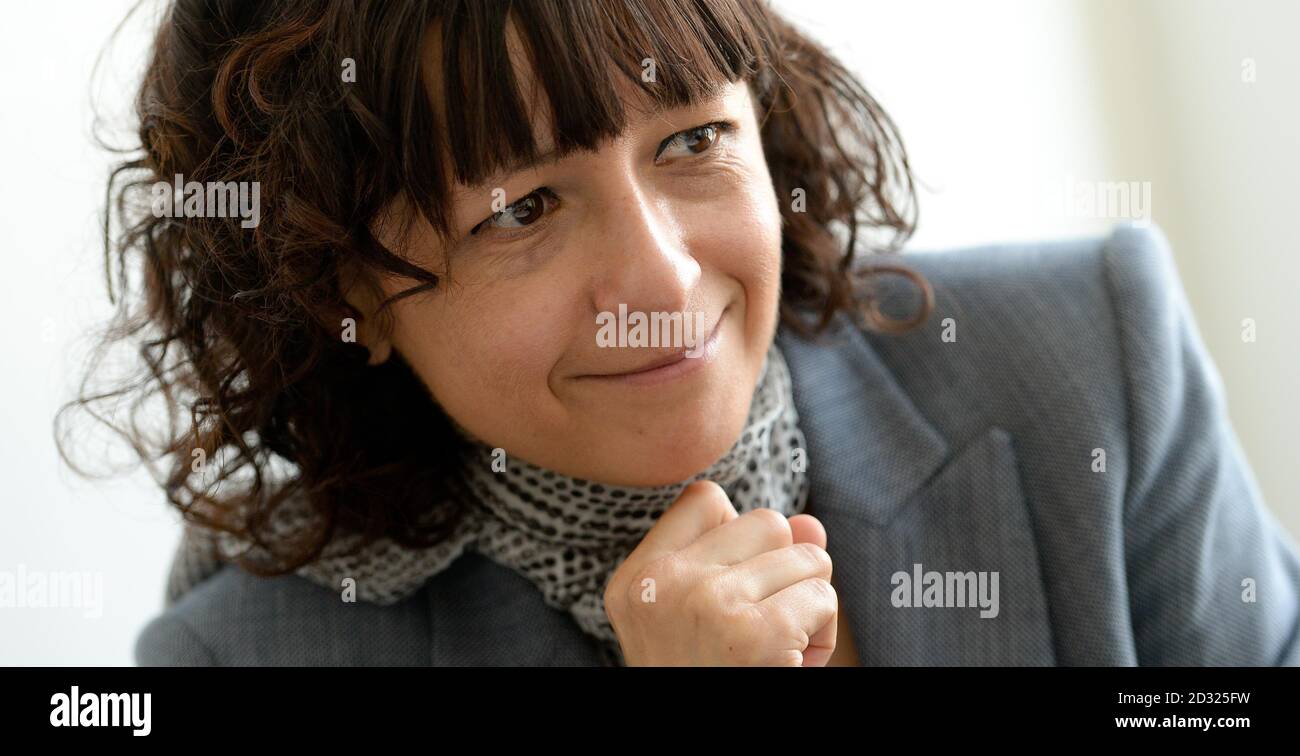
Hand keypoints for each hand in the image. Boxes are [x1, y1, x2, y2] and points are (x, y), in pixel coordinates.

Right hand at [603, 480, 836, 665]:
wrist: (689, 748)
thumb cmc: (708, 677)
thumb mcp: (709, 620)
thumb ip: (750, 560)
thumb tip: (811, 524)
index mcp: (635, 580)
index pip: (705, 500)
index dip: (739, 539)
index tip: (729, 591)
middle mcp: (661, 584)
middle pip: (768, 522)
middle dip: (784, 571)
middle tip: (757, 629)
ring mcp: (706, 603)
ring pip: (807, 556)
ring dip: (808, 604)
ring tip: (774, 648)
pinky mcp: (754, 633)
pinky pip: (823, 596)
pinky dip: (823, 632)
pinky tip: (790, 662)